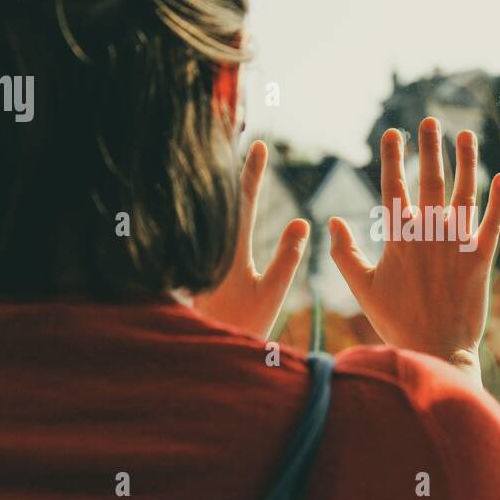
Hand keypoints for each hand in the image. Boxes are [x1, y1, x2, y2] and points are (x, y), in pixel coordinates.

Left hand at [193, 140, 309, 338]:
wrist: (202, 357)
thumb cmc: (240, 327)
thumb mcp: (271, 294)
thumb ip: (287, 257)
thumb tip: (302, 221)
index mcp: (231, 250)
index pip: (242, 202)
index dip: (252, 172)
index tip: (260, 145)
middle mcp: (212, 247)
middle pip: (224, 200)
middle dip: (237, 171)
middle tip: (246, 142)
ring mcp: (202, 256)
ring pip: (213, 215)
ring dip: (223, 190)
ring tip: (232, 166)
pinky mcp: (197, 268)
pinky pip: (207, 232)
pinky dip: (216, 214)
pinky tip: (219, 207)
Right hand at [328, 117, 499, 386]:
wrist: (437, 351)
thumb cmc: (397, 322)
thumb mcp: (362, 288)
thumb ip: (345, 253)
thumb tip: (331, 221)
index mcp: (399, 239)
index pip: (393, 187)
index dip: (392, 157)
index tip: (392, 132)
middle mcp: (429, 234)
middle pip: (430, 180)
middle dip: (429, 147)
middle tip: (430, 120)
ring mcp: (457, 244)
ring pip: (464, 192)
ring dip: (466, 160)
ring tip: (465, 134)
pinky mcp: (482, 258)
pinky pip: (493, 221)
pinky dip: (499, 199)